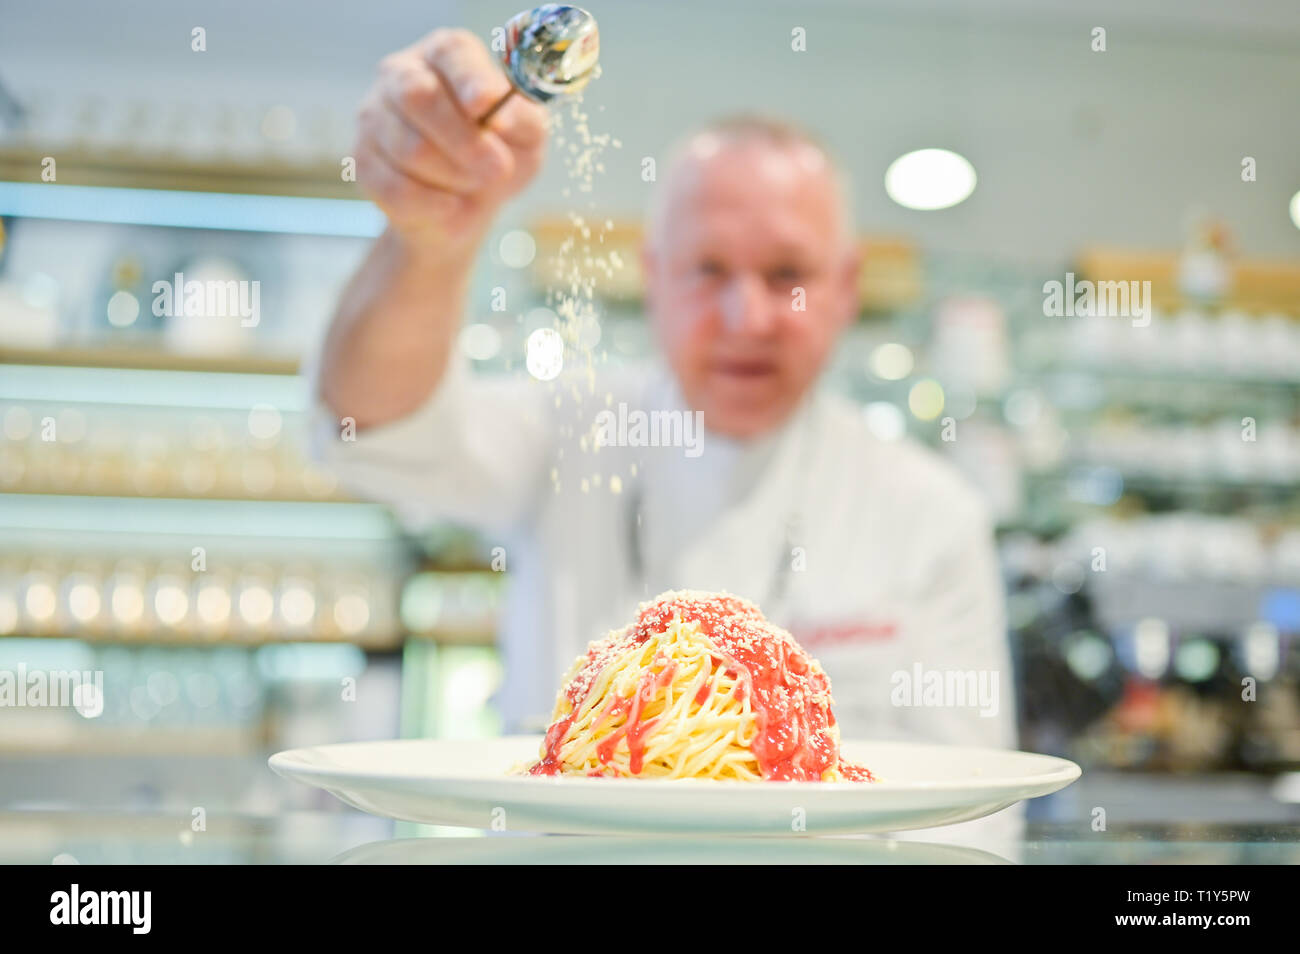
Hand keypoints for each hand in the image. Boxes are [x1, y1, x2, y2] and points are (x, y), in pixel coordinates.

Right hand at [354, 28, 548, 249]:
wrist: (463, 208)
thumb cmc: (498, 157)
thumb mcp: (527, 139)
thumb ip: (523, 121)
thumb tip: (501, 115)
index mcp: (448, 56)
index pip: (451, 53)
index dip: (468, 78)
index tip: (485, 104)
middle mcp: (403, 74)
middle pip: (418, 96)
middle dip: (464, 141)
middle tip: (498, 169)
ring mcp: (375, 115)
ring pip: (410, 149)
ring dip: (454, 178)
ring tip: (473, 184)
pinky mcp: (363, 160)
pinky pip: (395, 188)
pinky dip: (431, 204)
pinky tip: (449, 204)